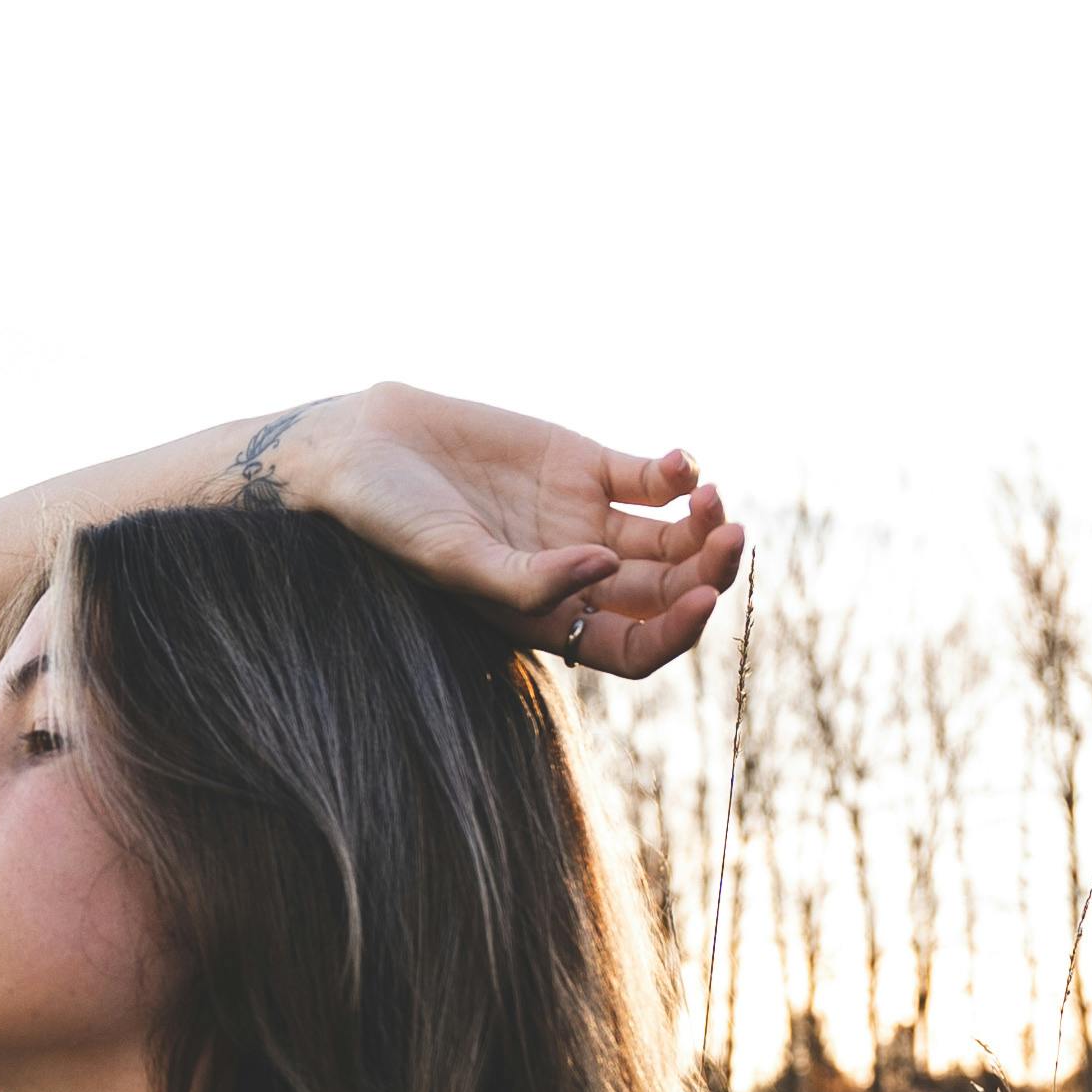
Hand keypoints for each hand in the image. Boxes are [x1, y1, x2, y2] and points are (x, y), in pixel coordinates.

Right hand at [272, 384, 744, 679]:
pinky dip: (678, 473)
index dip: (677, 631)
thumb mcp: (452, 559)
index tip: (704, 598)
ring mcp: (584, 517)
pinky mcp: (583, 463)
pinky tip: (682, 464)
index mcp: (547, 618)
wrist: (363, 446)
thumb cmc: (392, 518)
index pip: (633, 645)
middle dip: (707, 570)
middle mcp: (576, 574)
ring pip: (672, 535)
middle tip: (729, 537)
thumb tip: (604, 569)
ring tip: (711, 498)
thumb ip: (525, 580)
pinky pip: (652, 479)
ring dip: (704, 522)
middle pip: (667, 591)